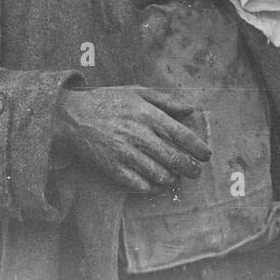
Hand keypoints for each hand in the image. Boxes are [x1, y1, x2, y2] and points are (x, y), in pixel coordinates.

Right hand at [55, 86, 211, 193]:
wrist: (72, 116)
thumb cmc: (108, 101)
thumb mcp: (138, 92)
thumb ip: (166, 100)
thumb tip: (190, 108)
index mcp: (148, 115)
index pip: (181, 135)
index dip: (198, 148)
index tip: (206, 155)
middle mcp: (139, 135)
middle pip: (174, 158)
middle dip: (190, 168)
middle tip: (196, 172)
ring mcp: (126, 154)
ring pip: (159, 174)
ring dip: (172, 178)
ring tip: (175, 176)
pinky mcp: (113, 169)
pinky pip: (139, 185)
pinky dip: (152, 187)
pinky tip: (156, 183)